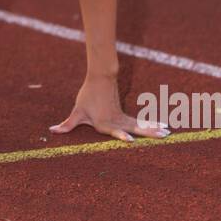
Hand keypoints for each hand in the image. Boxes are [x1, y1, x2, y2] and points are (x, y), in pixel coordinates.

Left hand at [50, 75, 169, 140]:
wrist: (99, 79)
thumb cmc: (87, 97)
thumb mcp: (76, 112)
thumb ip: (67, 124)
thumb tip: (52, 130)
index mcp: (104, 123)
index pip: (114, 131)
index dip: (121, 136)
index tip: (129, 141)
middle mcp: (116, 121)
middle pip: (134, 128)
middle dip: (148, 133)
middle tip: (162, 135)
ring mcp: (123, 117)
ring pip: (141, 124)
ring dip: (154, 129)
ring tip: (168, 133)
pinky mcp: (126, 115)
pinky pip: (140, 122)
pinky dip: (151, 125)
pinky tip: (162, 127)